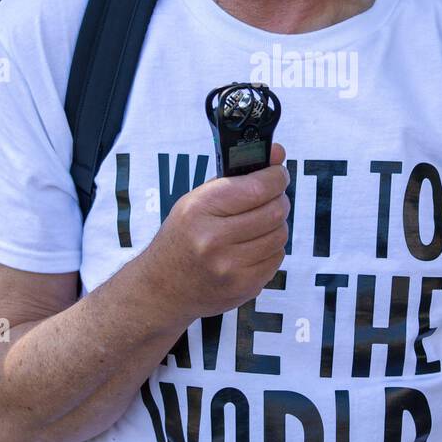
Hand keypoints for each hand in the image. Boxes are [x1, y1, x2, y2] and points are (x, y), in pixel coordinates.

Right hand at [140, 143, 290, 322]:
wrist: (162, 287)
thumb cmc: (182, 237)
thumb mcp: (197, 200)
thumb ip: (238, 177)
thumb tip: (278, 153)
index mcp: (199, 209)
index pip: (258, 187)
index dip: (276, 177)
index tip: (278, 173)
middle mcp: (213, 239)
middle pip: (274, 211)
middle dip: (279, 200)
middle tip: (272, 197)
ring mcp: (229, 267)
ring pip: (280, 235)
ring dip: (276, 226)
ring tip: (258, 224)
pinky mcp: (244, 286)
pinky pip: (276, 258)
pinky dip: (271, 249)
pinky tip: (252, 247)